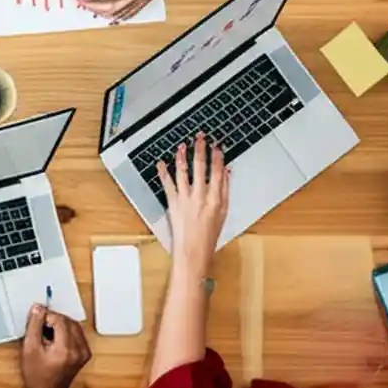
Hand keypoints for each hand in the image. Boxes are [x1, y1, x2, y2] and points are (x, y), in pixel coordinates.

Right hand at [21, 306, 90, 387]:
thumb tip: (38, 309)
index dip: (47, 316)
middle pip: (69, 321)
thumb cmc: (37, 376)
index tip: (37, 319)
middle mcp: (79, 350)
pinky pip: (77, 333)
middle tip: (40, 325)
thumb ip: (34, 326)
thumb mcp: (29, 349)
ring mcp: (84, 352)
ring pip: (74, 325)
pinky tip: (55, 339)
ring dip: (61, 324)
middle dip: (54, 319)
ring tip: (47, 333)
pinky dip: (67, 331)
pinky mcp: (85, 353)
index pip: (60, 320)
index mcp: (66, 349)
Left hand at [157, 133, 228, 273]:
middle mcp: (201, 196)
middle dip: (200, 149)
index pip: (218, 171)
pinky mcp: (173, 202)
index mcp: (216, 198)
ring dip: (182, 156)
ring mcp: (186, 198)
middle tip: (200, 137)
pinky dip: (163, 172)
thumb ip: (225, 190)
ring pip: (183, 172)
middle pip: (201, 167)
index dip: (217, 156)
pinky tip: (160, 163)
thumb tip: (226, 172)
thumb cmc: (209, 233)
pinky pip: (167, 184)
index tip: (216, 145)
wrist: (193, 249)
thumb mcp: (224, 212)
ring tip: (182, 145)